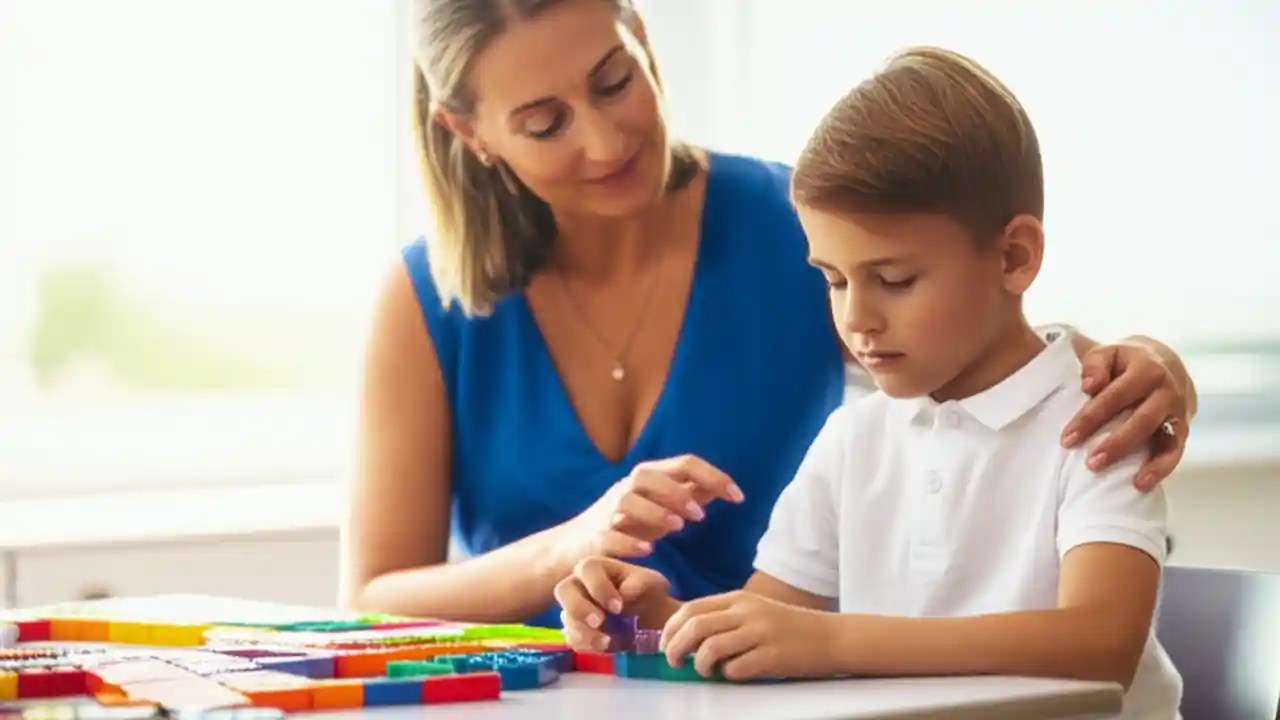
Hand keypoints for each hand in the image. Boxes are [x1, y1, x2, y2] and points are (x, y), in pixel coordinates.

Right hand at [553, 556, 680, 650]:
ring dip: (585, 632)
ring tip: (608, 643)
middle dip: (579, 608)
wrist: (651, 620)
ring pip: (567, 618)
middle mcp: (579, 584)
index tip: (618, 607)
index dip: (599, 587)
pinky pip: (572, 638)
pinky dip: (588, 645)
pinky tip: (607, 648)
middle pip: (563, 589)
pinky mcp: (575, 629)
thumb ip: (641, 583)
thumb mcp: (653, 584)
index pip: (587, 568)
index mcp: (597, 567)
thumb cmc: (648, 593)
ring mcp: (574, 607)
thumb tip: (625, 591)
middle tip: (600, 622)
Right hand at [554, 455, 743, 564]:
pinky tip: (648, 550)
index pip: (684, 464)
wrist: (576, 546)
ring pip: (629, 500)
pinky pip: (610, 534)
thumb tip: (723, 488)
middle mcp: (628, 488)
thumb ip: (688, 496)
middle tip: (701, 517)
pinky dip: (629, 541)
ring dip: (656, 510)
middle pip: (651, 476)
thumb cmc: (626, 525)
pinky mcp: (597, 536)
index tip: (739, 497)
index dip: (714, 476)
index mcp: (649, 478)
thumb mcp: (661, 508)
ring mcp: (610, 511)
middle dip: (678, 493)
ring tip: (678, 527)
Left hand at [660, 590, 833, 680]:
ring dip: (700, 665)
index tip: (664, 645)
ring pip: (711, 649)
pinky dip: (729, 675)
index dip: (671, 629)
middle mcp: (747, 612)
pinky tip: (736, 674)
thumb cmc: (787, 628)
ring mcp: (760, 633)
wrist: (830, 637)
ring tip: (707, 671)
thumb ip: (724, 619)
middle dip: (675, 647)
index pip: (692, 609)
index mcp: (739, 599)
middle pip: (695, 627)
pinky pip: (736, 669)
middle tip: (673, 662)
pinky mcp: (772, 656)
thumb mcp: (754, 612)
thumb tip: (686, 639)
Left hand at [1063, 341, 1190, 490]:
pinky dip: (1160, 469)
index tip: (1067, 439)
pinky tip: (1140, 484)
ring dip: (1144, 462)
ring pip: (1164, 440)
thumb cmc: (1123, 362)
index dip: (1090, 418)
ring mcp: (1178, 412)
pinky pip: (1175, 453)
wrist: (1164, 363)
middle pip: (1141, 420)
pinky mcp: (1182, 430)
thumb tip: (1090, 386)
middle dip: (1115, 444)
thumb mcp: (1107, 353)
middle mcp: (1167, 390)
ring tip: (1125, 481)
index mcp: (1146, 368)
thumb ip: (1095, 364)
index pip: (1114, 396)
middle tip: (1090, 463)